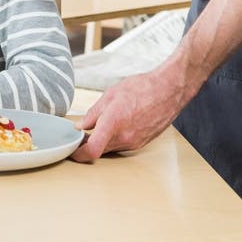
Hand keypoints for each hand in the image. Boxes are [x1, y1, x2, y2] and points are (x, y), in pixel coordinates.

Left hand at [71, 66, 185, 161]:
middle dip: (87, 146)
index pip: (92, 149)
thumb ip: (93, 113)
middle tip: (81, 135)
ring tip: (99, 126)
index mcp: (114, 122)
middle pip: (99, 151)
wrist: (169, 90)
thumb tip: (80, 126)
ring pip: (110, 149)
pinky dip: (114, 140)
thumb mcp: (111, 94)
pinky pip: (122, 146)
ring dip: (101, 142)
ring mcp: (134, 142)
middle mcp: (125, 137)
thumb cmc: (142, 88)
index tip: (72, 149)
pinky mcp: (141, 143)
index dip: (79, 154)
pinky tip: (115, 126)